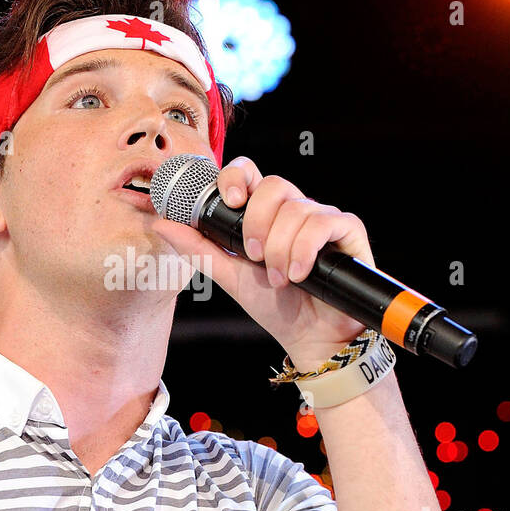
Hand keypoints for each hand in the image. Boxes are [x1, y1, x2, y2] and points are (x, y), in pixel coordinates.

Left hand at [148, 155, 376, 370]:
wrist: (309, 339)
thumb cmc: (275, 306)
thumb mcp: (229, 276)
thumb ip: (198, 248)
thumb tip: (161, 223)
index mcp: (264, 214)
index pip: (249, 172)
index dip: (236, 177)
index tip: (229, 201)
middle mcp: (294, 209)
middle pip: (273, 184)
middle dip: (257, 223)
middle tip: (254, 257)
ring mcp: (321, 218)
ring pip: (296, 208)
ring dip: (280, 250)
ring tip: (280, 279)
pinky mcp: (348, 230)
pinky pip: (323, 222)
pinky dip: (304, 250)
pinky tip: (299, 274)